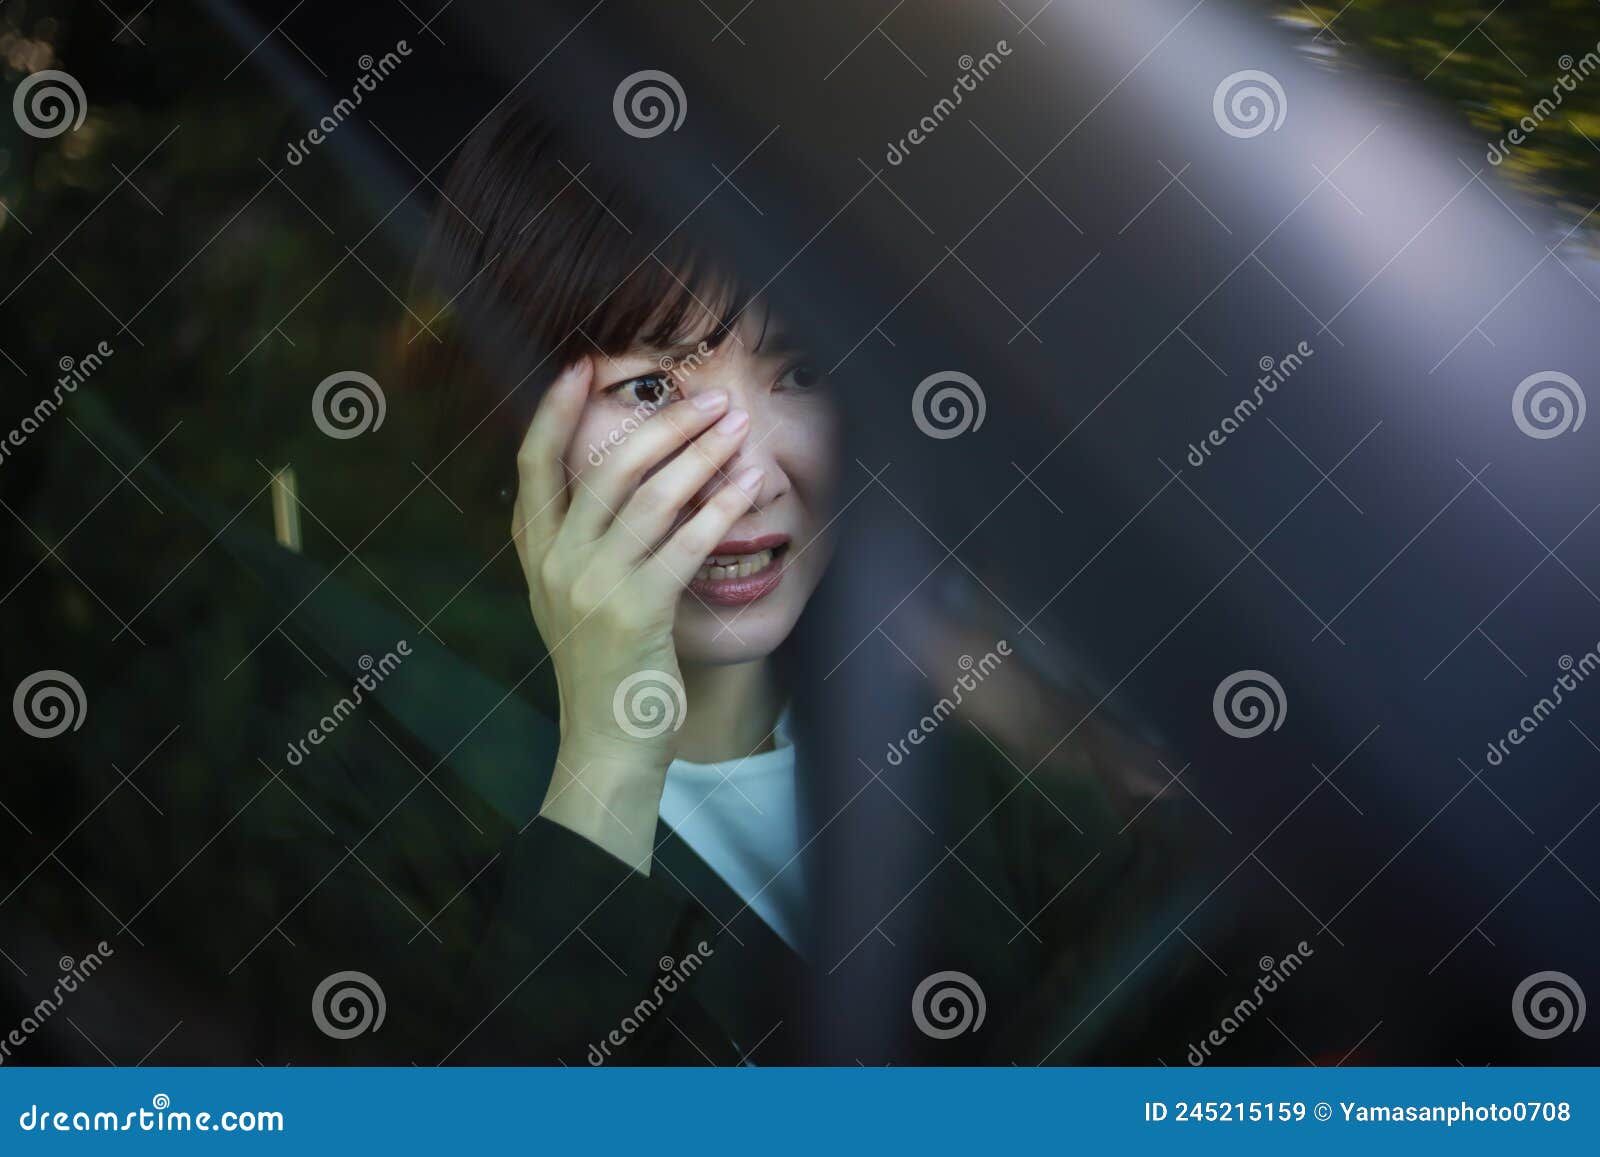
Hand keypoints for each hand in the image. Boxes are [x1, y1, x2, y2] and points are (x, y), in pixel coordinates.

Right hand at [510, 357, 763, 868]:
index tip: (583, 365)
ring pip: (652, 497)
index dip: (554, 409)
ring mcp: (593, 587)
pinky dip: (722, 506)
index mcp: (535, 552)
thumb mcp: (570, 596)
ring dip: (702, 454)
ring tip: (737, 427)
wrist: (608, 743)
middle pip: (608, 468)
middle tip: (709, 399)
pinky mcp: (637, 613)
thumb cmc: (603, 664)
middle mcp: (556, 563)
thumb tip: (619, 472)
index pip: (534, 463)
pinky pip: (686, 542)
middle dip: (664, 424)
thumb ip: (578, 539)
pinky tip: (750, 486)